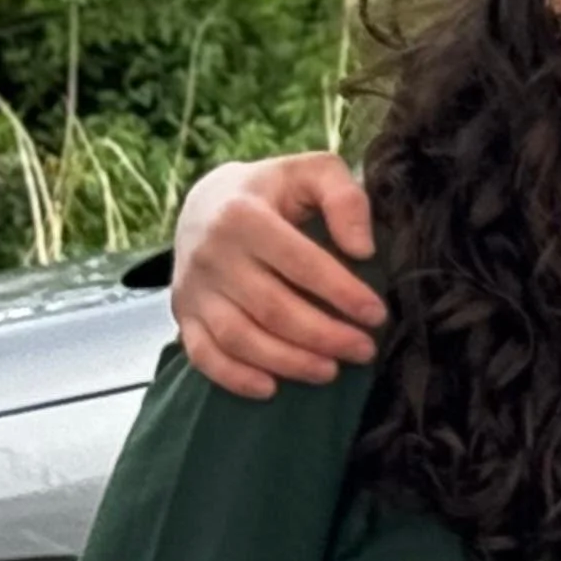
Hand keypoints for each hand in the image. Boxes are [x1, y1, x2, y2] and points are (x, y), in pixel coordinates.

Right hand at [170, 154, 382, 395]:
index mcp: (243, 215)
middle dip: (325, 336)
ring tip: (331, 371)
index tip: (377, 314)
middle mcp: (211, 254)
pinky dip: (234, 378)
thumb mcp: (313, 172)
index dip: (342, 293)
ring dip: (289, 362)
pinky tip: (271, 388)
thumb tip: (363, 248)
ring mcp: (193, 288)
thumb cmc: (275, 191)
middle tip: (365, 350)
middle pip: (273, 308)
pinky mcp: (183, 313)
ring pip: (240, 338)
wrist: (207, 202)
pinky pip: (203, 355)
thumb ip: (345, 197)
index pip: (300, 263)